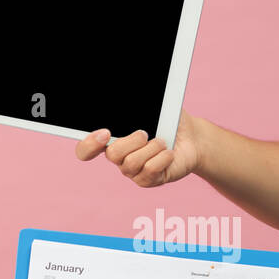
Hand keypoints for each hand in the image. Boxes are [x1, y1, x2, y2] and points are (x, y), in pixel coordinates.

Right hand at [75, 109, 199, 187]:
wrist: (192, 137)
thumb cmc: (169, 120)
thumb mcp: (155, 106)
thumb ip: (141, 104)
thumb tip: (132, 98)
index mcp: (112, 139)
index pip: (86, 150)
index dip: (89, 145)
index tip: (105, 133)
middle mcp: (118, 158)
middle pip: (111, 155)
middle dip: (131, 141)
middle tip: (145, 133)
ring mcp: (132, 171)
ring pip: (131, 163)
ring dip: (151, 148)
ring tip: (162, 142)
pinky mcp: (148, 180)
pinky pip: (149, 172)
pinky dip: (162, 158)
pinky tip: (169, 153)